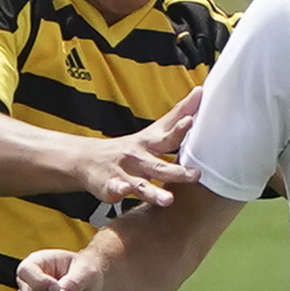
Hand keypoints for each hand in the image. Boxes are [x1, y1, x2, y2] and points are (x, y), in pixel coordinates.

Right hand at [83, 86, 202, 206]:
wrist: (88, 158)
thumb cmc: (133, 147)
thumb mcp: (154, 131)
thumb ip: (177, 115)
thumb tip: (201, 90)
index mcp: (151, 144)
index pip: (168, 136)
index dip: (179, 129)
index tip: (190, 119)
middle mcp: (138, 157)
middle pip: (160, 166)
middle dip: (177, 171)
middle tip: (195, 174)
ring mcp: (124, 172)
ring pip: (142, 184)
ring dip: (154, 192)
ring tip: (168, 200)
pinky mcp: (110, 186)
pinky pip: (116, 190)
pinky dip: (119, 190)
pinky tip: (124, 190)